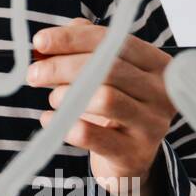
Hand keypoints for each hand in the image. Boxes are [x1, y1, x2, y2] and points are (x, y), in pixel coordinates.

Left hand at [27, 18, 176, 195]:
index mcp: (156, 63)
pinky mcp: (134, 153)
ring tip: (53, 99)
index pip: (113, 41)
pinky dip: (64, 124)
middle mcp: (161, 92)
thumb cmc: (115, 104)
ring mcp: (152, 124)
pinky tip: (50, 119)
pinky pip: (92, 135)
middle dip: (62, 67)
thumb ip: (81, 48)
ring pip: (105, 99)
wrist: (129, 156)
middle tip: (34, 73)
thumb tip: (47, 42)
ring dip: (67, 96)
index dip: (72, 39)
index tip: (40, 41)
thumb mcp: (104, 71)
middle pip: (108, 68)